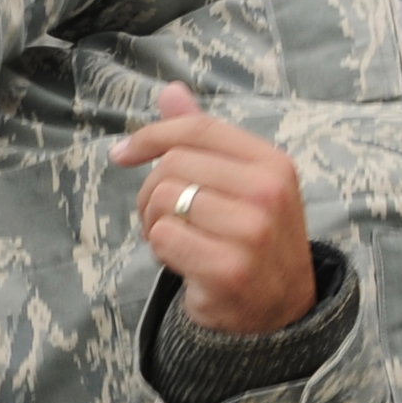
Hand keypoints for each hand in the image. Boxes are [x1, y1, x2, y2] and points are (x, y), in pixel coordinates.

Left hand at [112, 83, 316, 333]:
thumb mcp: (242, 183)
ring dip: (154, 224)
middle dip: (152, 193)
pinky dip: (160, 250)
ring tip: (176, 240)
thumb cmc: (251, 240)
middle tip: (164, 220)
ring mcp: (252, 232)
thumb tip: (171, 91)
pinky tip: (181, 261)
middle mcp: (268, 193)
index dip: (150, 136)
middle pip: (172, 164)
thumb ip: (206, 140)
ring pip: (164, 199)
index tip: (122, 155)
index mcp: (272, 164)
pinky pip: (164, 238)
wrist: (279, 311)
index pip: (197, 130)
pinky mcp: (229, 269)